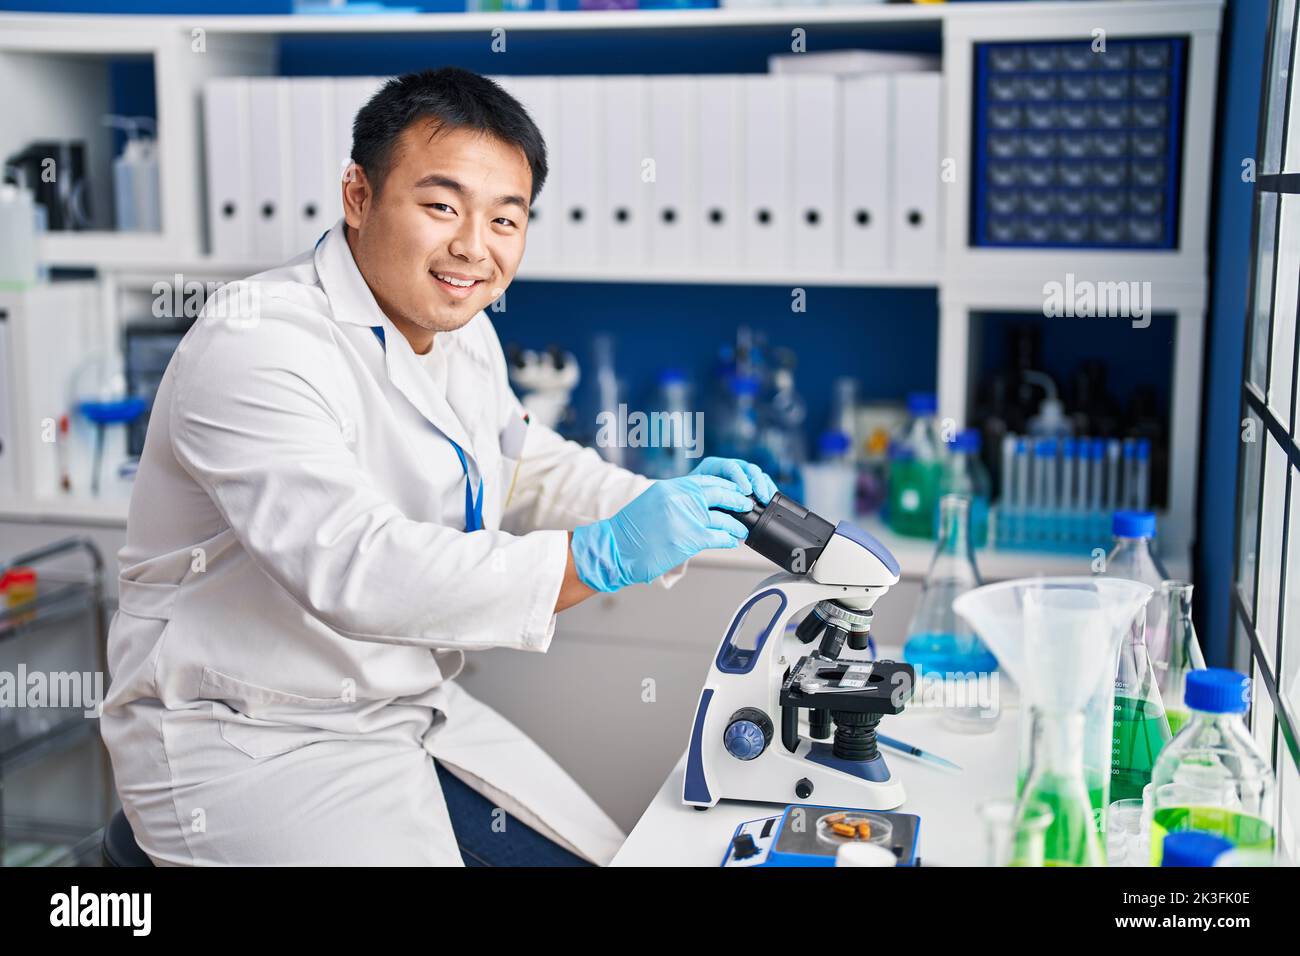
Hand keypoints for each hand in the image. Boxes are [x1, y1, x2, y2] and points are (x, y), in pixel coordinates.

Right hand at [570, 475, 753, 591]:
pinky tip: (731, 541)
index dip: (727, 486)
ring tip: (742, 529)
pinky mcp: (690, 538)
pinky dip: (729, 539)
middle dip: (738, 500)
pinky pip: (719, 536)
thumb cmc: (631, 530)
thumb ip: (676, 499)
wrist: (615, 547)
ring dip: (737, 525)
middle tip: (747, 505)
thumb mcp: (653, 502)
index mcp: (673, 487)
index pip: (708, 480)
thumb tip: (699, 503)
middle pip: (721, 493)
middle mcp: (681, 498)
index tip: (736, 492)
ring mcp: (687, 518)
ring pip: (724, 517)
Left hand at [689, 457, 777, 504]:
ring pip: (758, 475)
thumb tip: (726, 512)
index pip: (730, 466)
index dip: (740, 478)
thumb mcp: (698, 500)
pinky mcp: (749, 484)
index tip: (747, 491)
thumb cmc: (691, 502)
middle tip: (762, 497)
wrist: (690, 507)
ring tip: (768, 501)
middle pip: (748, 468)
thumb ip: (710, 503)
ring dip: (765, 487)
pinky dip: (768, 491)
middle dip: (757, 482)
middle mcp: (728, 468)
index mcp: (713, 466)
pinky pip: (762, 483)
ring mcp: (740, 475)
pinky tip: (772, 502)